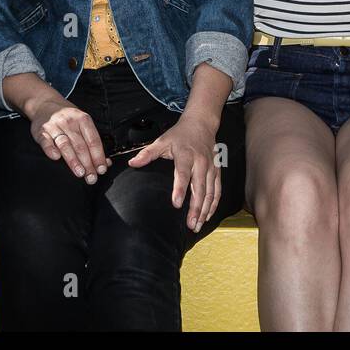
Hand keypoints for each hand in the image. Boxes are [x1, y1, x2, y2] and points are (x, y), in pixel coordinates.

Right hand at [29, 98, 109, 183]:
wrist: (45, 104)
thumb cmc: (68, 118)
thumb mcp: (83, 123)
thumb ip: (93, 141)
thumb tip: (106, 162)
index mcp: (83, 119)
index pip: (93, 140)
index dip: (98, 156)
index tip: (101, 169)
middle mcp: (69, 122)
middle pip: (80, 145)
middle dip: (88, 163)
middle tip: (92, 177)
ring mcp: (54, 126)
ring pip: (65, 144)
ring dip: (73, 160)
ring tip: (80, 173)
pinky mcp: (41, 131)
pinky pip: (46, 141)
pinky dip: (51, 149)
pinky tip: (55, 157)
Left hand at [126, 112, 220, 232]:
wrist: (201, 124)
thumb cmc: (180, 134)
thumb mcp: (162, 141)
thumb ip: (148, 153)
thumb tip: (132, 163)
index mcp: (186, 155)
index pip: (183, 175)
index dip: (180, 190)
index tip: (177, 204)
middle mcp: (201, 163)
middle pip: (199, 189)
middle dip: (195, 208)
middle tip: (190, 225)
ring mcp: (211, 168)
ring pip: (210, 192)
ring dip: (205, 210)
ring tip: (197, 225)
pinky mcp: (217, 171)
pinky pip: (217, 190)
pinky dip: (213, 204)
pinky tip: (207, 216)